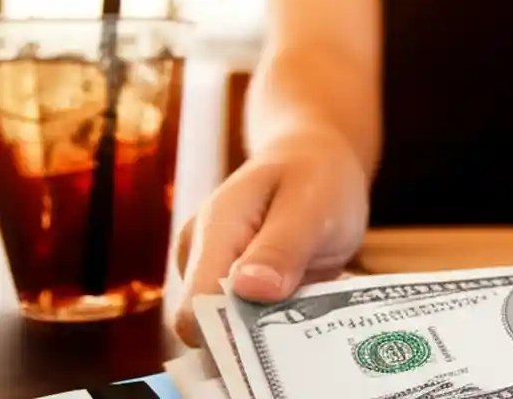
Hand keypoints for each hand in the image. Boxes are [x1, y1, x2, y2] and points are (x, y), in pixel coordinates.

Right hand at [172, 148, 369, 345]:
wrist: (318, 160)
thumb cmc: (315, 175)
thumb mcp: (311, 204)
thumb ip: (282, 246)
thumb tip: (250, 289)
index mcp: (213, 232)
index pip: (194, 308)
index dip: (227, 338)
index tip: (272, 352)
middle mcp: (203, 259)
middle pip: (211, 327)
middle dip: (254, 344)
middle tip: (305, 344)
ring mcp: (219, 277)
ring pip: (236, 332)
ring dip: (275, 338)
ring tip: (316, 328)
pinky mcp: (243, 292)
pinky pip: (258, 325)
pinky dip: (286, 329)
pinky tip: (316, 320)